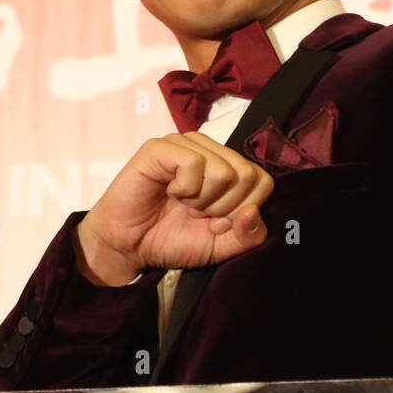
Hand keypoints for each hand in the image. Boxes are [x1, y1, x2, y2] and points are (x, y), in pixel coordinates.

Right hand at [74, 132, 273, 284]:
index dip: (242, 211)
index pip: (263, 181)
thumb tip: (253, 211)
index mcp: (228, 167)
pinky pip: (194, 164)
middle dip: (223, 208)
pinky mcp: (161, 147)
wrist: (129, 247)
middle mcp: (210, 150)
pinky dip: (184, 189)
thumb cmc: (172, 239)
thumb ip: (247, 235)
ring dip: (202, 201)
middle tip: (196, 213)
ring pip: (224, 171)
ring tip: (182, 203)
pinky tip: (170, 191)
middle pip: (247, 176)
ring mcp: (185, 144)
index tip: (216, 222)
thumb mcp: (220, 246)